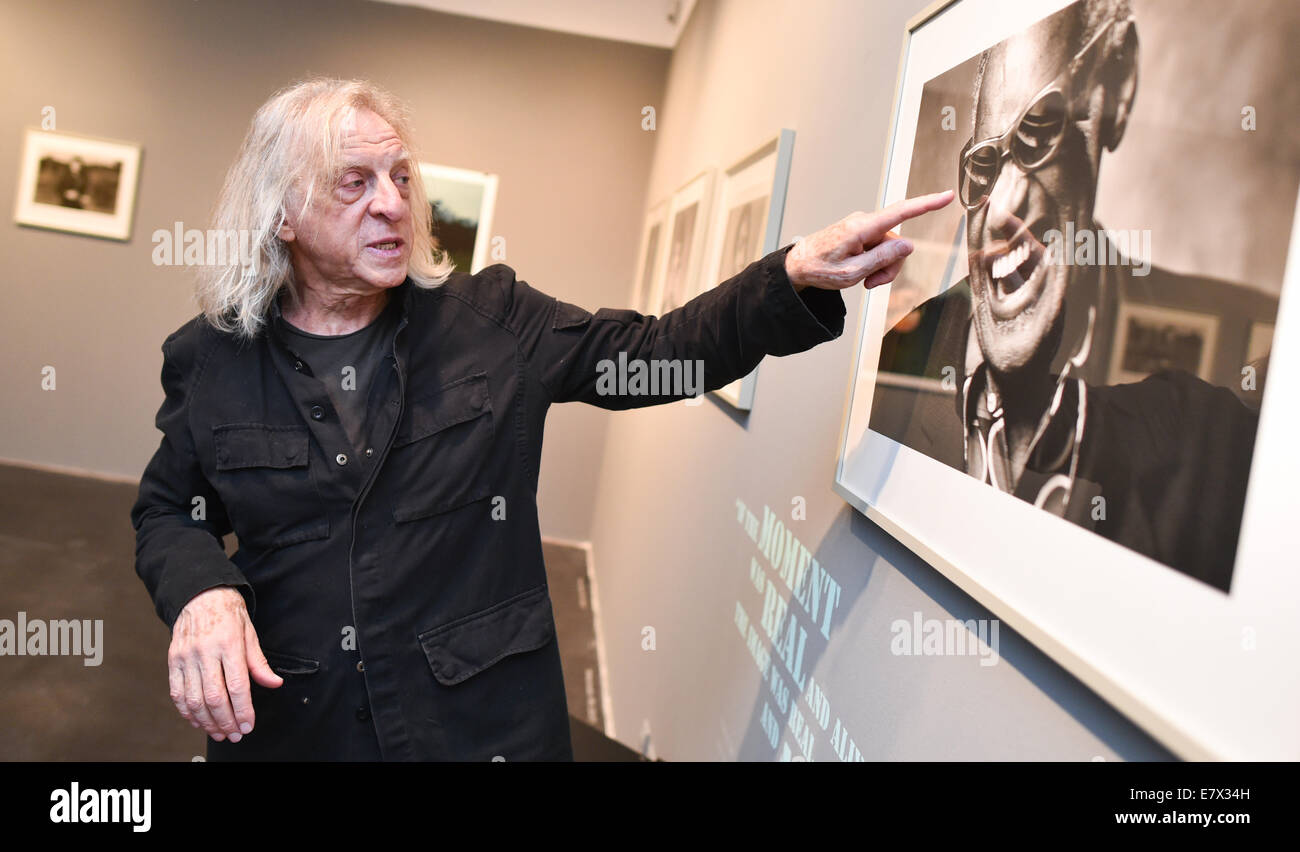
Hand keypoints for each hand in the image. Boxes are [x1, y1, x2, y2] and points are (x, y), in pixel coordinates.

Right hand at [168, 586, 282, 741]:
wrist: (200, 595)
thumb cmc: (228, 614)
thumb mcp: (250, 633)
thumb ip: (259, 663)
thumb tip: (274, 683)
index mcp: (229, 644)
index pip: (237, 685)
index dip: (243, 710)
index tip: (248, 725)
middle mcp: (205, 651)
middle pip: (214, 697)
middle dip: (226, 722)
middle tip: (235, 735)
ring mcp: (185, 657)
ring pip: (193, 699)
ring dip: (207, 721)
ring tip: (219, 732)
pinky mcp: (172, 661)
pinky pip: (177, 692)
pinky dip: (187, 711)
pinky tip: (198, 720)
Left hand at [785, 190, 953, 291]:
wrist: (797, 265)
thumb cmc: (819, 268)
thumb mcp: (852, 273)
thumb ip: (882, 259)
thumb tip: (908, 245)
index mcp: (862, 227)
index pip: (901, 212)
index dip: (927, 204)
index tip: (947, 196)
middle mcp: (864, 222)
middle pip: (897, 241)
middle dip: (891, 265)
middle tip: (873, 284)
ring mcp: (862, 226)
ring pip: (889, 248)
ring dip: (881, 267)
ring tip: (864, 281)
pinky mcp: (860, 232)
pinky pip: (878, 247)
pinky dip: (874, 263)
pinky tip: (861, 273)